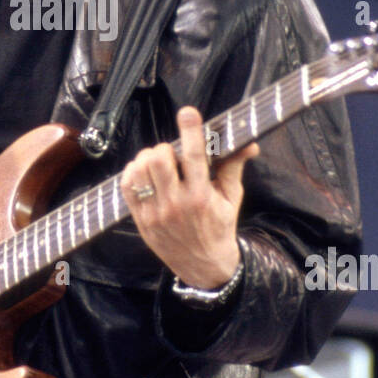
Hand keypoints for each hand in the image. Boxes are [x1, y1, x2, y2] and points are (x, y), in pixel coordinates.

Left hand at [121, 107, 258, 288]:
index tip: (188, 113)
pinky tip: (144, 174)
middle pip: (159, 160)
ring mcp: (155, 213)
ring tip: (157, 163)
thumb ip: (234, 167)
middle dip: (165, 149)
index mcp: (202, 197)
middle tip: (171, 153)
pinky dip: (133, 172)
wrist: (203, 265)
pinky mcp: (140, 220)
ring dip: (147, 159)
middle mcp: (177, 204)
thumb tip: (250, 144)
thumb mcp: (231, 198)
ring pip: (140, 170)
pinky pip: (127, 186)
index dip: (190, 131)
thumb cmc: (219, 226)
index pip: (195, 157)